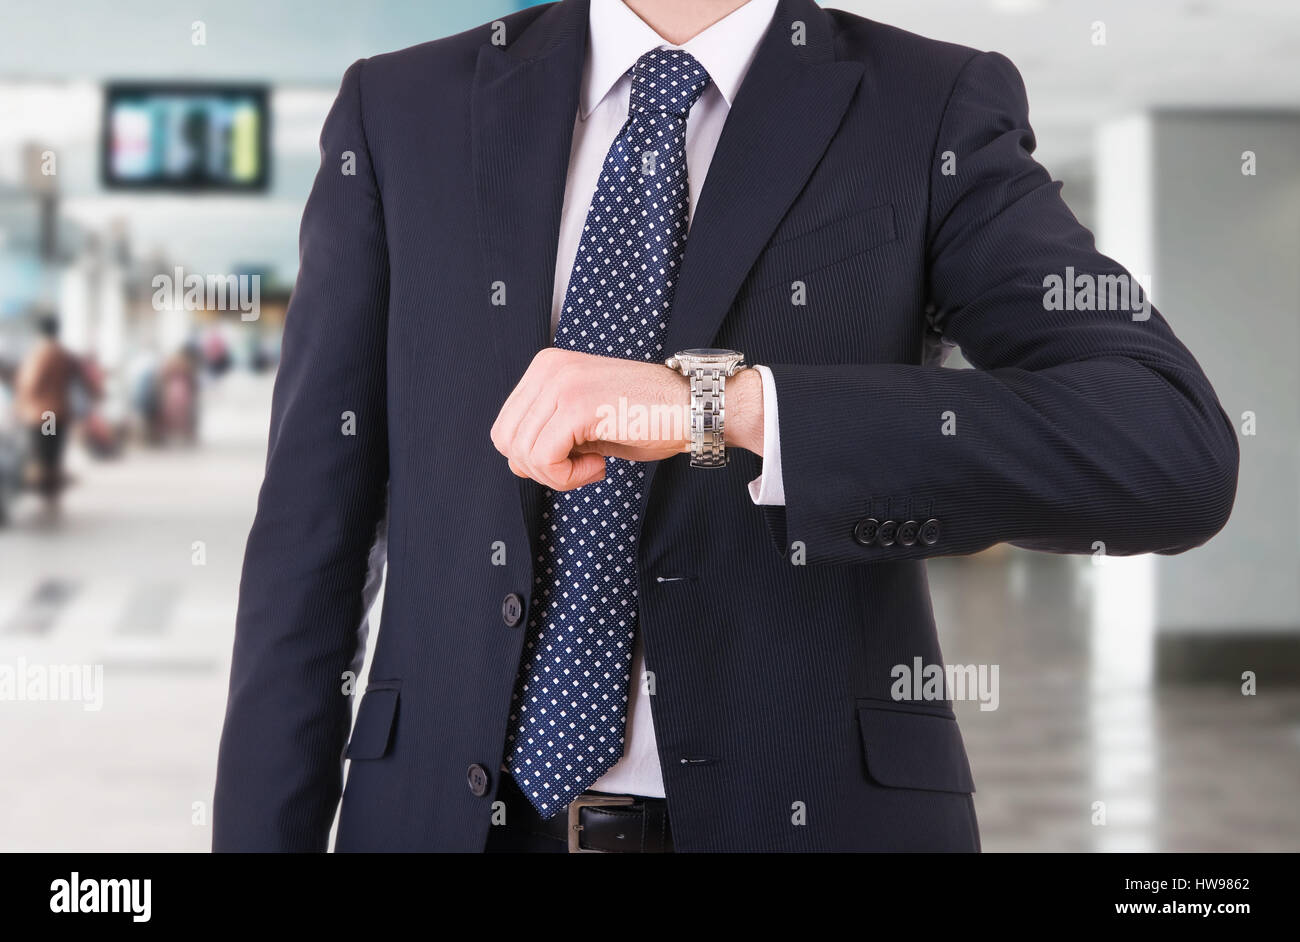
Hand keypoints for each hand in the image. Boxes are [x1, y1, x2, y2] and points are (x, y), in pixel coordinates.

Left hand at [490, 348, 762, 490]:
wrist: (696, 408)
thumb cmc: (650, 418)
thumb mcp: (585, 422)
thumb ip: (549, 434)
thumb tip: (519, 462)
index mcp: (546, 367)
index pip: (507, 427)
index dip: (536, 458)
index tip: (577, 456)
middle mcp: (548, 368)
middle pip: (507, 441)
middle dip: (542, 468)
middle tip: (584, 466)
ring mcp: (561, 384)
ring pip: (522, 453)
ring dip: (558, 475)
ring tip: (595, 464)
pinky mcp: (576, 406)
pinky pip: (544, 460)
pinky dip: (568, 477)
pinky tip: (600, 466)